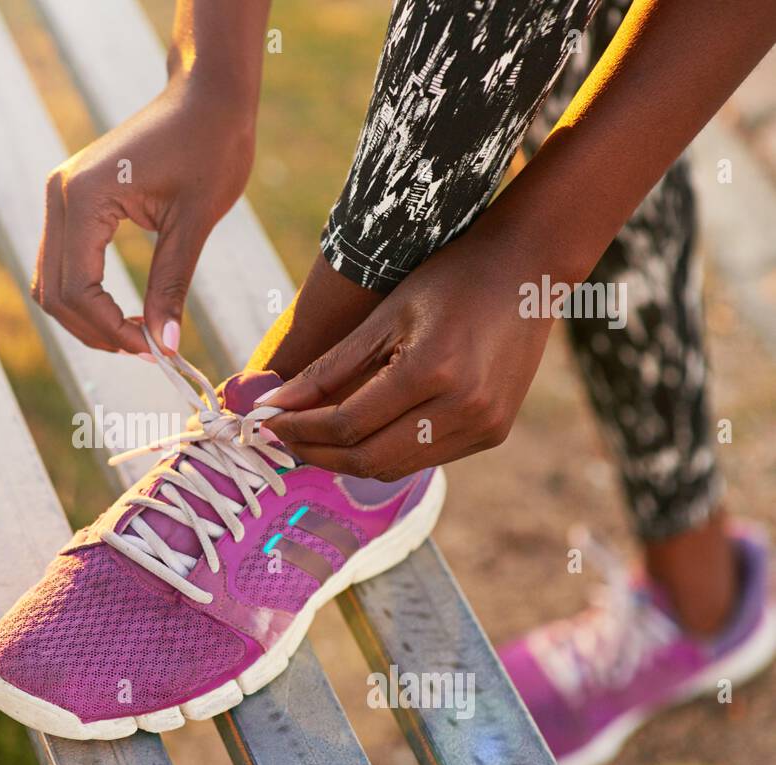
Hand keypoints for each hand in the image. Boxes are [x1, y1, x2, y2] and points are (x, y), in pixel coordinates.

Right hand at [32, 74, 255, 355]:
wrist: (206, 96)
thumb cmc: (211, 147)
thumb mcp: (195, 222)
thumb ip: (172, 284)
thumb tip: (164, 345)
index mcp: (84, 197)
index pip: (78, 289)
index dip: (111, 328)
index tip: (152, 349)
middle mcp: (60, 196)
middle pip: (54, 293)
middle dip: (96, 331)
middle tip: (146, 350)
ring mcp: (60, 197)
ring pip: (51, 283)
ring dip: (87, 319)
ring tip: (136, 336)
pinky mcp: (71, 201)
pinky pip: (63, 264)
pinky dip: (86, 295)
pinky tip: (124, 310)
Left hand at [260, 234, 554, 479]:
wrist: (527, 269)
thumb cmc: (449, 279)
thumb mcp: (383, 316)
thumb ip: (329, 368)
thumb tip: (273, 405)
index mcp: (432, 371)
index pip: (346, 422)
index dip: (299, 428)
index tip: (265, 421)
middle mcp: (463, 408)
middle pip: (367, 458)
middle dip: (316, 452)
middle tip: (282, 436)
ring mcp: (484, 427)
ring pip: (393, 467)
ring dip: (347, 459)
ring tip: (312, 438)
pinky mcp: (492, 434)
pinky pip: (423, 459)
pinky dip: (384, 453)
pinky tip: (359, 435)